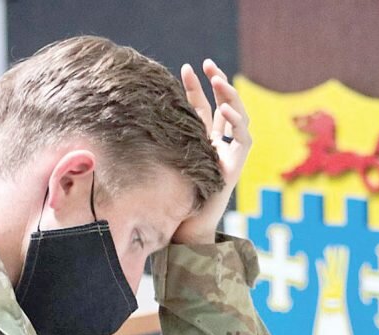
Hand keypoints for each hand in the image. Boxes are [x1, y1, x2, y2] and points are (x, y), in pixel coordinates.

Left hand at [172, 59, 251, 245]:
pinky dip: (237, 123)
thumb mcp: (163, 159)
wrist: (185, 225)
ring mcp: (229, 154)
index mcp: (202, 141)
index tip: (186, 68)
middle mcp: (218, 145)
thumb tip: (135, 116)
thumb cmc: (170, 197)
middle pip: (224, 106)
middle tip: (207, 64)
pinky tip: (225, 110)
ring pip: (239, 118)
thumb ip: (160, 140)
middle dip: (218, 82)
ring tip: (219, 80)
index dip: (196, 87)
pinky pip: (243, 139)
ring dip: (231, 97)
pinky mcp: (236, 166)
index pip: (202, 107)